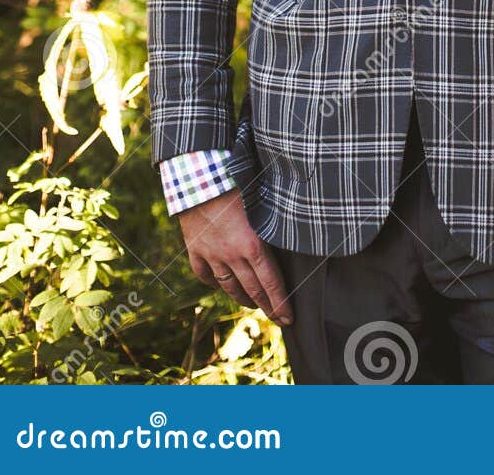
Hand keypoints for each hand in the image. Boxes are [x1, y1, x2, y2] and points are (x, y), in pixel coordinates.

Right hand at [179, 188, 293, 325]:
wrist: (197, 175)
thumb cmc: (236, 180)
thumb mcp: (263, 199)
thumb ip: (276, 218)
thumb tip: (298, 224)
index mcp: (252, 244)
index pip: (271, 282)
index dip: (281, 302)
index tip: (289, 318)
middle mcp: (231, 255)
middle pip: (252, 289)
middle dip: (268, 307)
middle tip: (279, 319)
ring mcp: (211, 254)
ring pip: (229, 286)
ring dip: (242, 298)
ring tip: (252, 304)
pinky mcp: (194, 248)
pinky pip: (204, 274)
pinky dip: (213, 283)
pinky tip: (221, 286)